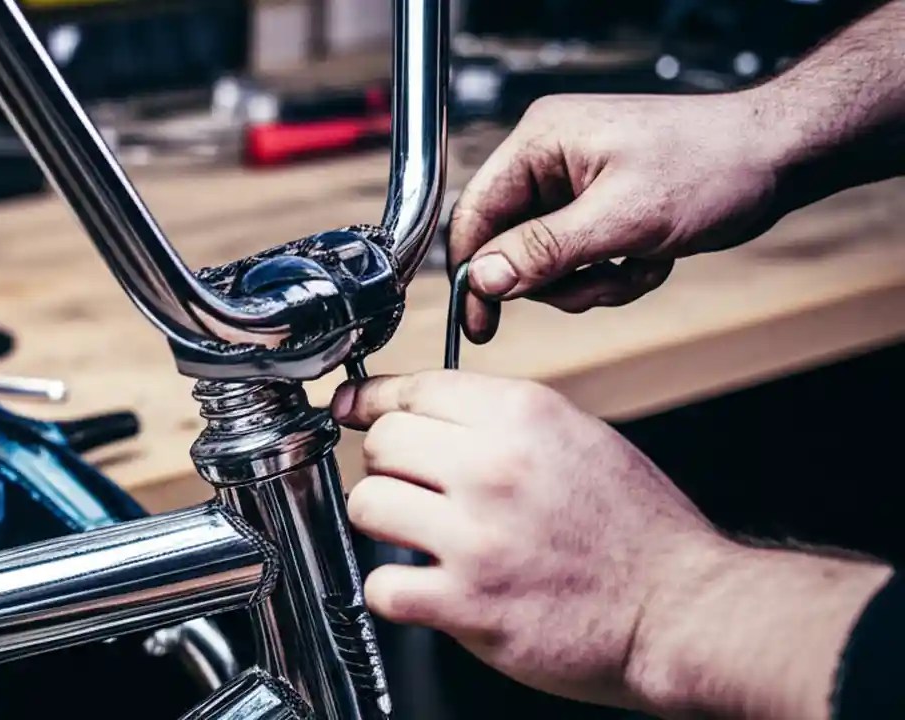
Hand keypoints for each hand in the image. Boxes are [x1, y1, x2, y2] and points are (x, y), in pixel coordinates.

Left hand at [332, 371, 891, 717]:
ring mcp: (476, 537)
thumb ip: (502, 421)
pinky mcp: (466, 604)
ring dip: (384, 520)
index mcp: (525, 416)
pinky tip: (421, 587)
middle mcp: (495, 467)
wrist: (682, 611)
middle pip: (382, 441)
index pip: (414, 388)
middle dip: (387, 463)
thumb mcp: (579, 438)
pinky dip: (392, 590)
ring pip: (366, 503)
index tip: (355, 408)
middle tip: (411, 485)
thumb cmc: (639, 530)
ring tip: (416, 533)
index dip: (377, 401)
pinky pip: (381, 585)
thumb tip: (425, 410)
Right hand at [450, 91, 790, 341]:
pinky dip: (614, 274)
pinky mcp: (600, 208)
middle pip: (510, 246)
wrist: (778, 156)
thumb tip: (484, 278)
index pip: (476, 213)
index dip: (474, 272)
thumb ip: (545, 250)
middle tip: (600, 283)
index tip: (480, 323)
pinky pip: (580, 262)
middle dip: (558, 279)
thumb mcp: (622, 218)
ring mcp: (575, 185)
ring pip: (547, 263)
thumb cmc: (712, 166)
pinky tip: (651, 258)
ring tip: (635, 266)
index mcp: (541, 142)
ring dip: (592, 281)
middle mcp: (550, 160)